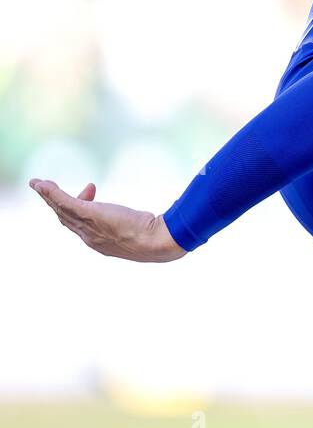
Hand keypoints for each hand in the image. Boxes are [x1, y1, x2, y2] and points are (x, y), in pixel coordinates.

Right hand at [29, 178, 186, 262]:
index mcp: (100, 243)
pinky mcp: (91, 215)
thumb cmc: (159, 237)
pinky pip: (65, 202)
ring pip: (61, 210)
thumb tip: (156, 222)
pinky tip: (40, 183)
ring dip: (47, 196)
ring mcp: (89, 228)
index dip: (76, 211)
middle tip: (46, 187)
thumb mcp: (146, 230)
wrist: (159, 243)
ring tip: (38, 184)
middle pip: (64, 218)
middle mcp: (90, 238)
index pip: (79, 226)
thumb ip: (145, 224)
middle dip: (53, 203)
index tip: (89, 191)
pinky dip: (51, 193)